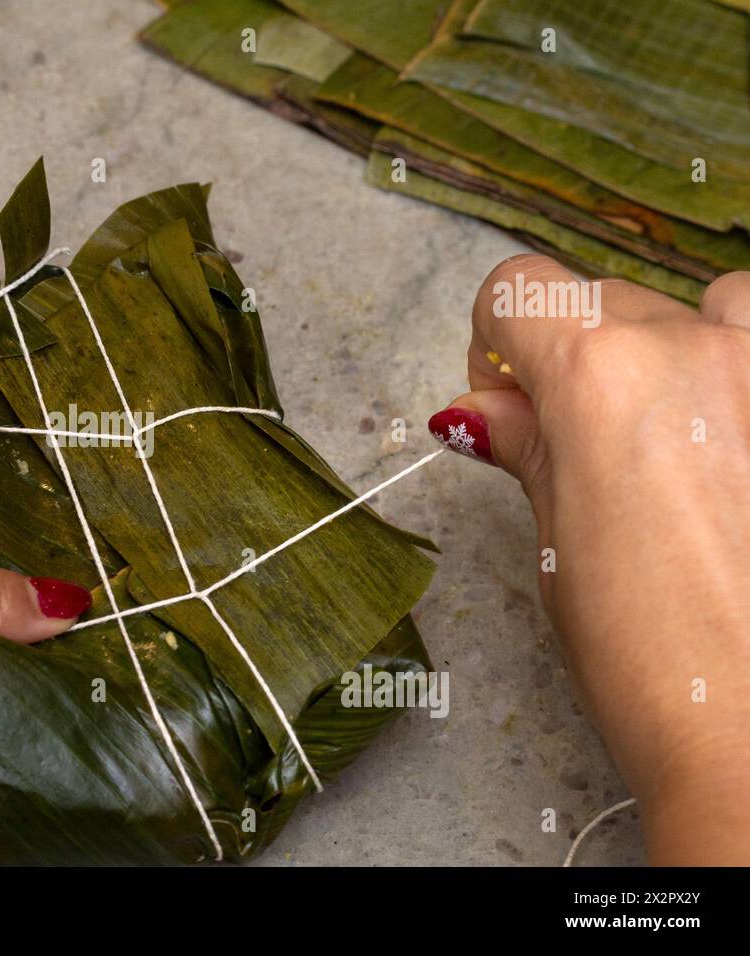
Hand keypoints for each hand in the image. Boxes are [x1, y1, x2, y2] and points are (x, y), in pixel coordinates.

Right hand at [429, 257, 749, 863]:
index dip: (497, 340)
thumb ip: (527, 448)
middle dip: (578, 359)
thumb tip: (481, 410)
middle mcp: (696, 347)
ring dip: (678, 349)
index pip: (520, 289)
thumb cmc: (654, 658)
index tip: (506, 396)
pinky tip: (733, 451)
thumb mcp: (558, 542)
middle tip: (579, 450)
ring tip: (676, 438)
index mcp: (601, 376)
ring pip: (709, 308)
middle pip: (606, 302)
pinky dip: (742, 378)